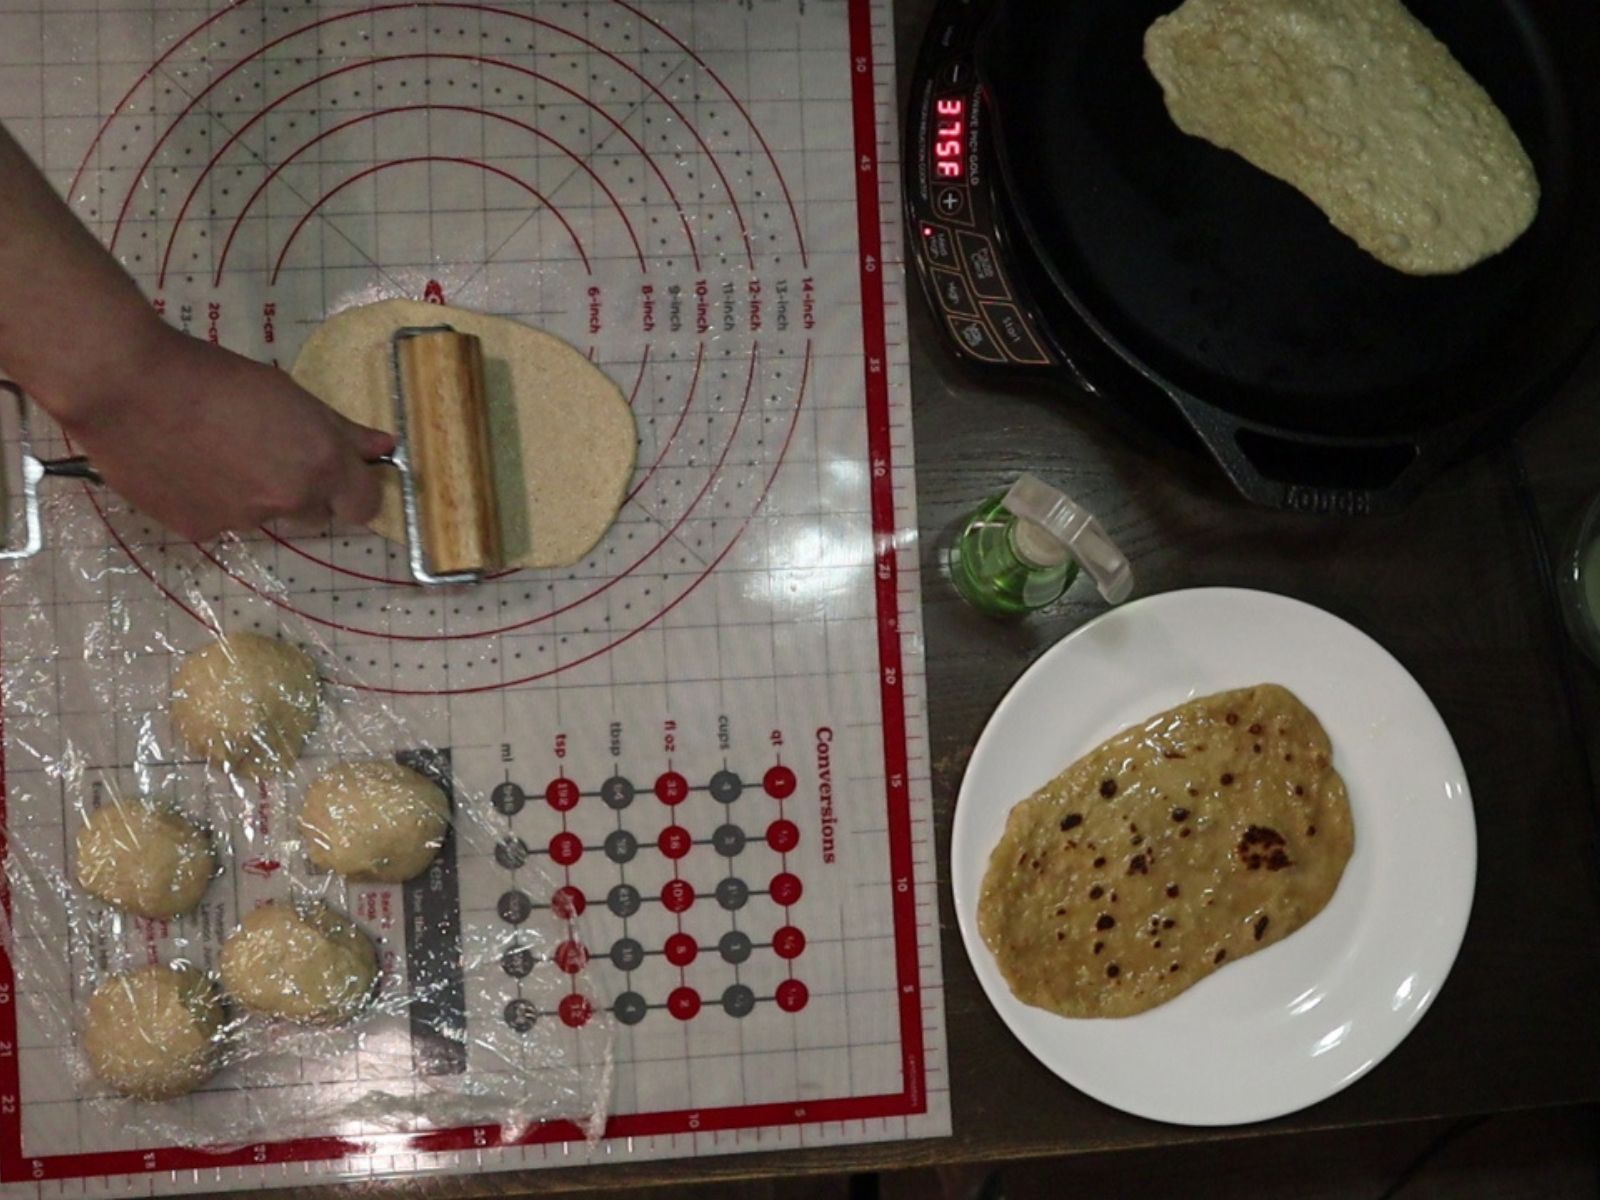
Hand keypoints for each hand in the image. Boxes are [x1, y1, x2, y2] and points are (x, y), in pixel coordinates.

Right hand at [58, 322, 393, 541]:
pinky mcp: (199, 532)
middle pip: (315, 513)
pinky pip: (220, 521)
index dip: (357, 493)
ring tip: (217, 451)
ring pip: (265, 516)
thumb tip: (385, 447)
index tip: (342, 477)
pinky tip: (187, 467)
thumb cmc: (214, 377)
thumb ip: (341, 430)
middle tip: (267, 451)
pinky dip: (212, 502)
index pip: (365, 507)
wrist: (127, 387)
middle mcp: (289, 501)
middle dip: (302, 490)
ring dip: (253, 494)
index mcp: (320, 465)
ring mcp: (243, 522)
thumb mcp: (289, 394)